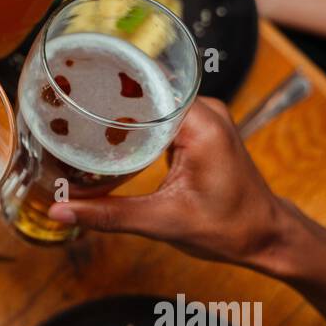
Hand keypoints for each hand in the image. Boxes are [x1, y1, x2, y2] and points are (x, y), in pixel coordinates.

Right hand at [48, 98, 290, 270]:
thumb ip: (109, 215)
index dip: (108, 88)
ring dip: (121, 111)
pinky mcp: (200, 129)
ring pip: (152, 102)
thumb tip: (60, 212)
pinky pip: (162, 115)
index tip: (72, 92)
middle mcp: (205, 111)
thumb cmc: (228, 229)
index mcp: (200, 124)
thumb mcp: (163, 222)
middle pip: (145, 91)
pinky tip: (109, 134)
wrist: (266, 237)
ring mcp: (205, 118)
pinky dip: (136, 124)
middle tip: (64, 110)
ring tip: (79, 118)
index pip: (145, 88)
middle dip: (107, 99)